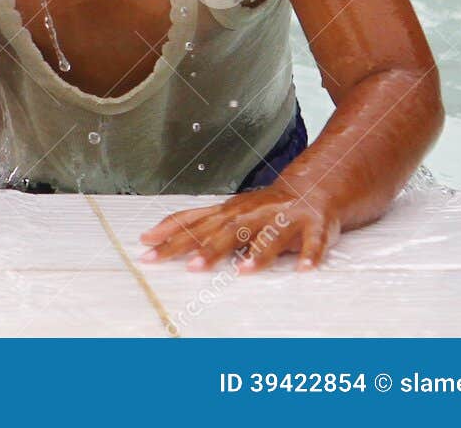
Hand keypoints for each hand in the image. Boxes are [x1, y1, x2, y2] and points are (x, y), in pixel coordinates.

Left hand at [137, 186, 341, 272]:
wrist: (313, 187)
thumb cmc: (263, 208)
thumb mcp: (228, 213)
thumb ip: (199, 226)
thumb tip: (156, 238)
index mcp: (230, 211)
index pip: (195, 221)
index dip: (170, 233)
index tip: (146, 247)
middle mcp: (253, 212)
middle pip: (228, 231)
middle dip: (209, 248)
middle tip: (190, 267)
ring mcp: (284, 218)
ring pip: (270, 236)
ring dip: (258, 254)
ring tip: (243, 272)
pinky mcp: (313, 226)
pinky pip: (313, 242)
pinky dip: (310, 254)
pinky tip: (303, 269)